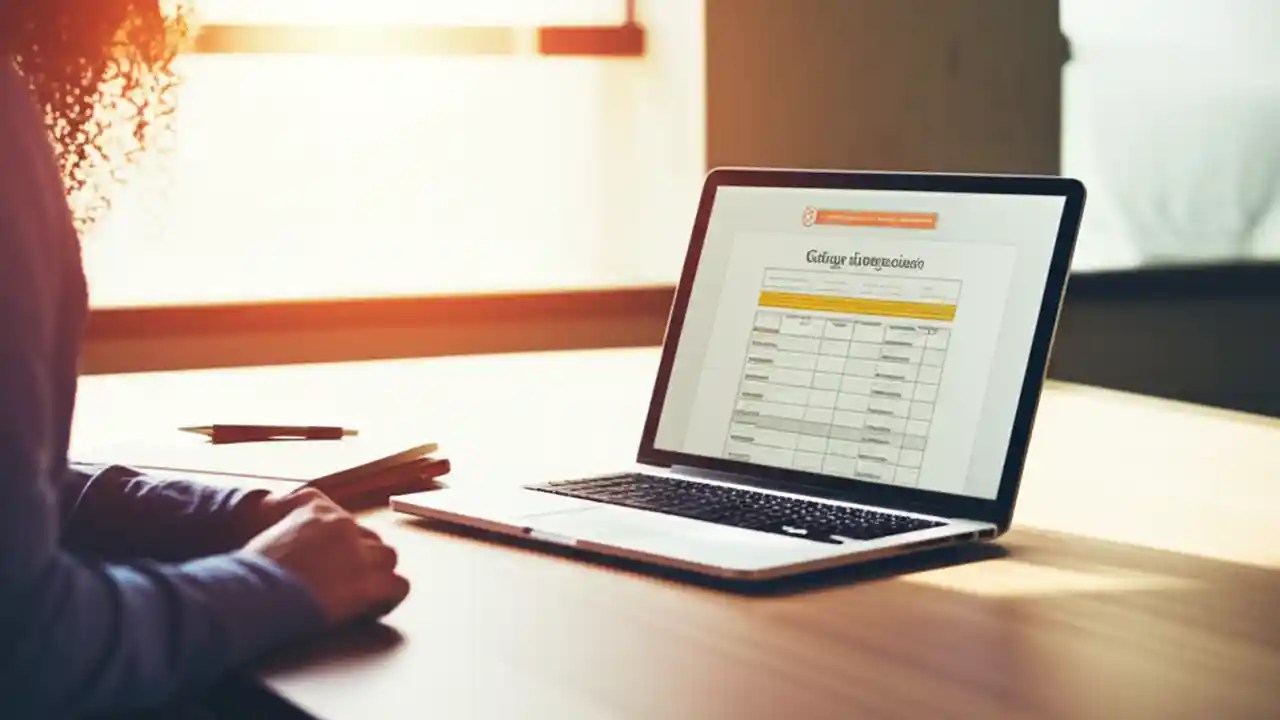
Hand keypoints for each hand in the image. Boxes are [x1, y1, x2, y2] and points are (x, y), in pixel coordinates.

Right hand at [244, 490, 409, 624]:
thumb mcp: (264, 537)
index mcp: (314, 508)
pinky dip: (389, 599)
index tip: (331, 558)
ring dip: (377, 575)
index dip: (340, 542)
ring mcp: (359, 552)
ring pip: (388, 558)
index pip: (342, 517)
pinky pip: (398, 586)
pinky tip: (374, 609)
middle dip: (360, 559)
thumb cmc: (245, 574)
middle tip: (344, 582)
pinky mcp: (369, 582)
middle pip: (369, 538)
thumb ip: (287, 532)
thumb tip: (291, 541)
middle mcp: (342, 523)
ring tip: (361, 596)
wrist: (250, 595)